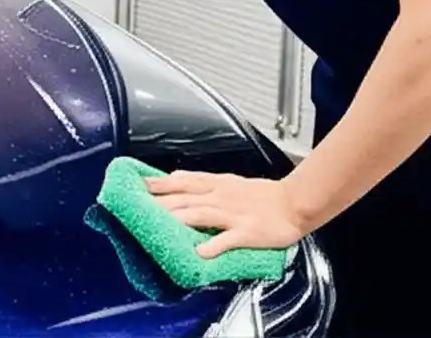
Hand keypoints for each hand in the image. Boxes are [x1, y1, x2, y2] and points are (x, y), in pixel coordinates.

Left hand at [144, 171, 307, 258]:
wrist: (294, 202)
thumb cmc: (262, 195)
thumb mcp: (228, 181)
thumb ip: (201, 181)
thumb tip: (174, 177)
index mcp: (216, 185)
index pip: (181, 182)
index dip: (159, 184)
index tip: (137, 185)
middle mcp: (220, 197)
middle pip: (185, 199)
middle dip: (160, 203)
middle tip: (137, 207)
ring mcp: (234, 215)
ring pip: (201, 215)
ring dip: (180, 220)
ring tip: (160, 226)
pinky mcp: (248, 232)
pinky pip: (228, 239)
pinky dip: (214, 245)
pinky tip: (200, 252)